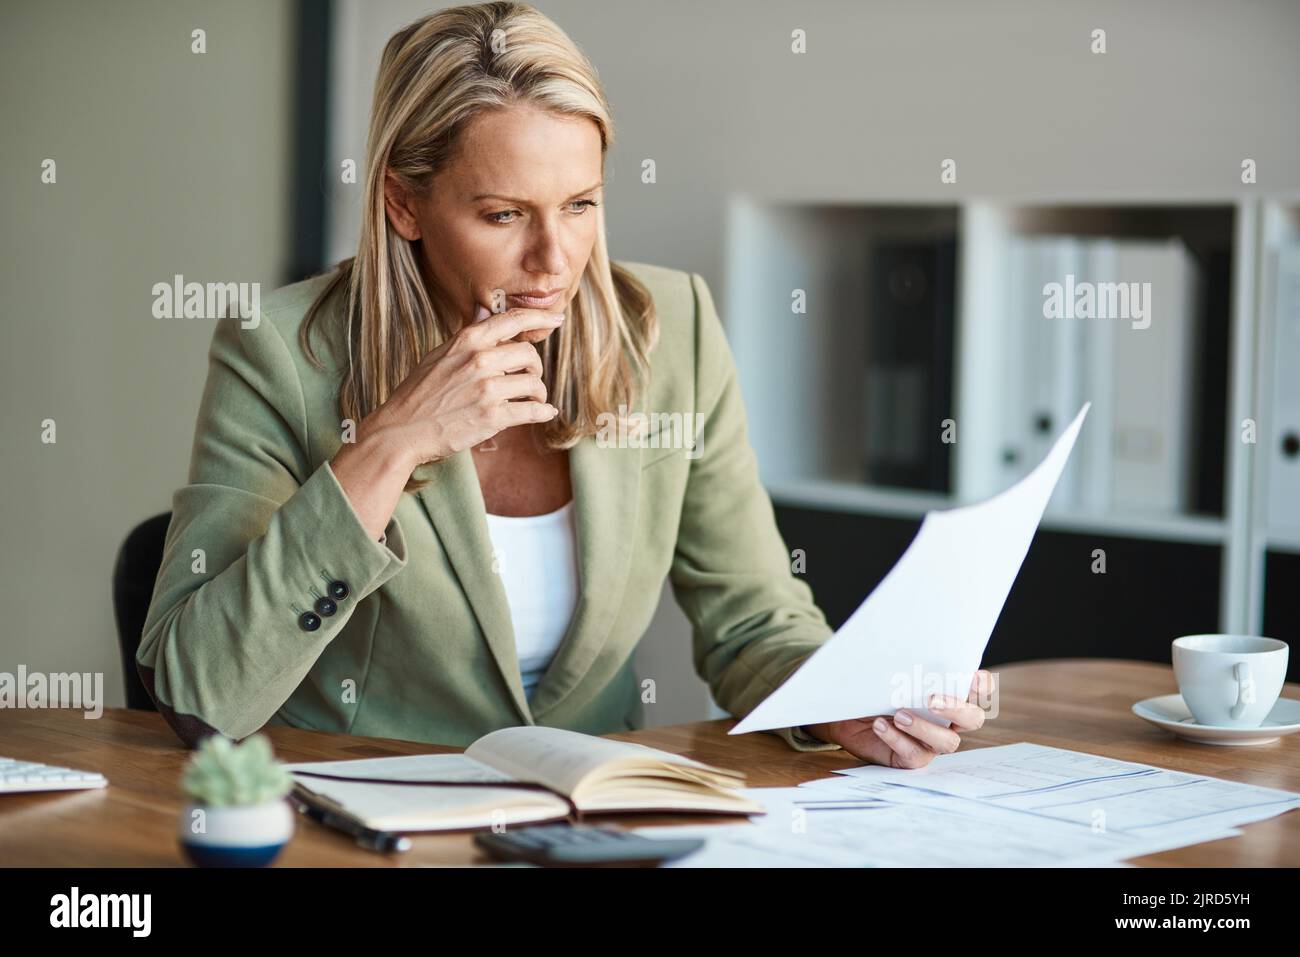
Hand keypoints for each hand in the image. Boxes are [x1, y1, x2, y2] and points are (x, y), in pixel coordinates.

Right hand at [359, 305, 564, 469]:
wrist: (402, 429)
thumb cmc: (419, 392)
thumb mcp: (440, 354)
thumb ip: (467, 335)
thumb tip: (483, 311)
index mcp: (467, 341)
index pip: (513, 320)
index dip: (540, 317)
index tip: (557, 318)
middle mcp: (480, 360)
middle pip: (529, 353)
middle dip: (535, 366)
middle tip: (529, 377)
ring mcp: (487, 389)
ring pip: (534, 383)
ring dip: (539, 392)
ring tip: (532, 398)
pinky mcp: (493, 417)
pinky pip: (533, 410)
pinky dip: (544, 412)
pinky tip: (545, 412)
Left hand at [804, 669, 991, 768]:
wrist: (849, 715)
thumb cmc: (876, 690)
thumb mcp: (890, 674)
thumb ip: (906, 664)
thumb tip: (906, 640)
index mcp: (950, 696)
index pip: (978, 691)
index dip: (981, 685)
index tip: (974, 676)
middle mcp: (948, 721)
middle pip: (972, 719)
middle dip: (956, 708)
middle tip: (931, 699)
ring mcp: (932, 742)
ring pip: (946, 741)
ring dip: (924, 727)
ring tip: (899, 714)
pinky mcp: (912, 758)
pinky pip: (913, 754)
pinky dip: (897, 739)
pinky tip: (880, 725)